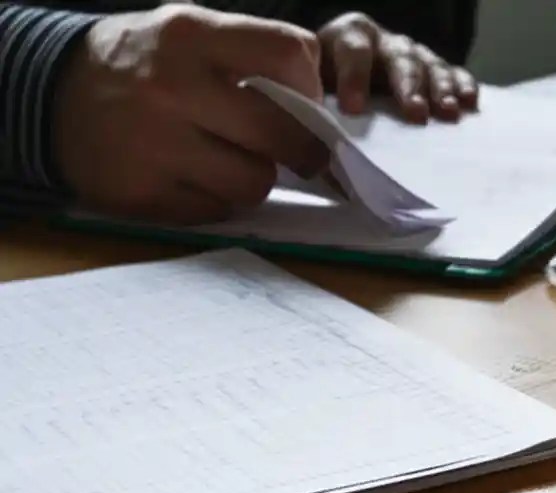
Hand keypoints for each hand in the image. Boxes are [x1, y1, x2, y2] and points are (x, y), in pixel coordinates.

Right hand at [53, 5, 329, 223]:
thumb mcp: (187, 33)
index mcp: (189, 36)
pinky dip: (215, 199)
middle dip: (303, 150)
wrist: (50, 97)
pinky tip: (193, 176)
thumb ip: (249, 54)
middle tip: (303, 156)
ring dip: (253, 176)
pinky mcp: (142, 194)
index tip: (310, 104)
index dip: (310, 85)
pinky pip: (217, 211)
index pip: (287, 52)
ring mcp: (154, 146)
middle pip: (281, 133)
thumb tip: (319, 102)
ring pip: (254, 182)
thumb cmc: (141, 63)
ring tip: (229, 159)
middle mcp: (172, 88)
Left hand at [317, 12, 478, 123]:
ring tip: (449, 113)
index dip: (354, 79)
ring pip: (431, 65)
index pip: (352, 52)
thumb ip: (313, 106)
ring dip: (441, 89)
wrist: (349, 83)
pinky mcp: (437, 69)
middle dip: (409, 86)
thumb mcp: (314, 91)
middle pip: (400, 59)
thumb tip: (312, 141)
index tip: (354, 109)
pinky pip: (454, 73)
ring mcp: (415, 54)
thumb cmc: (329, 92)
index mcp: (348, 39)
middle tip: (416, 114)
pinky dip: (463, 86)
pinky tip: (470, 103)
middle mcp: (386, 42)